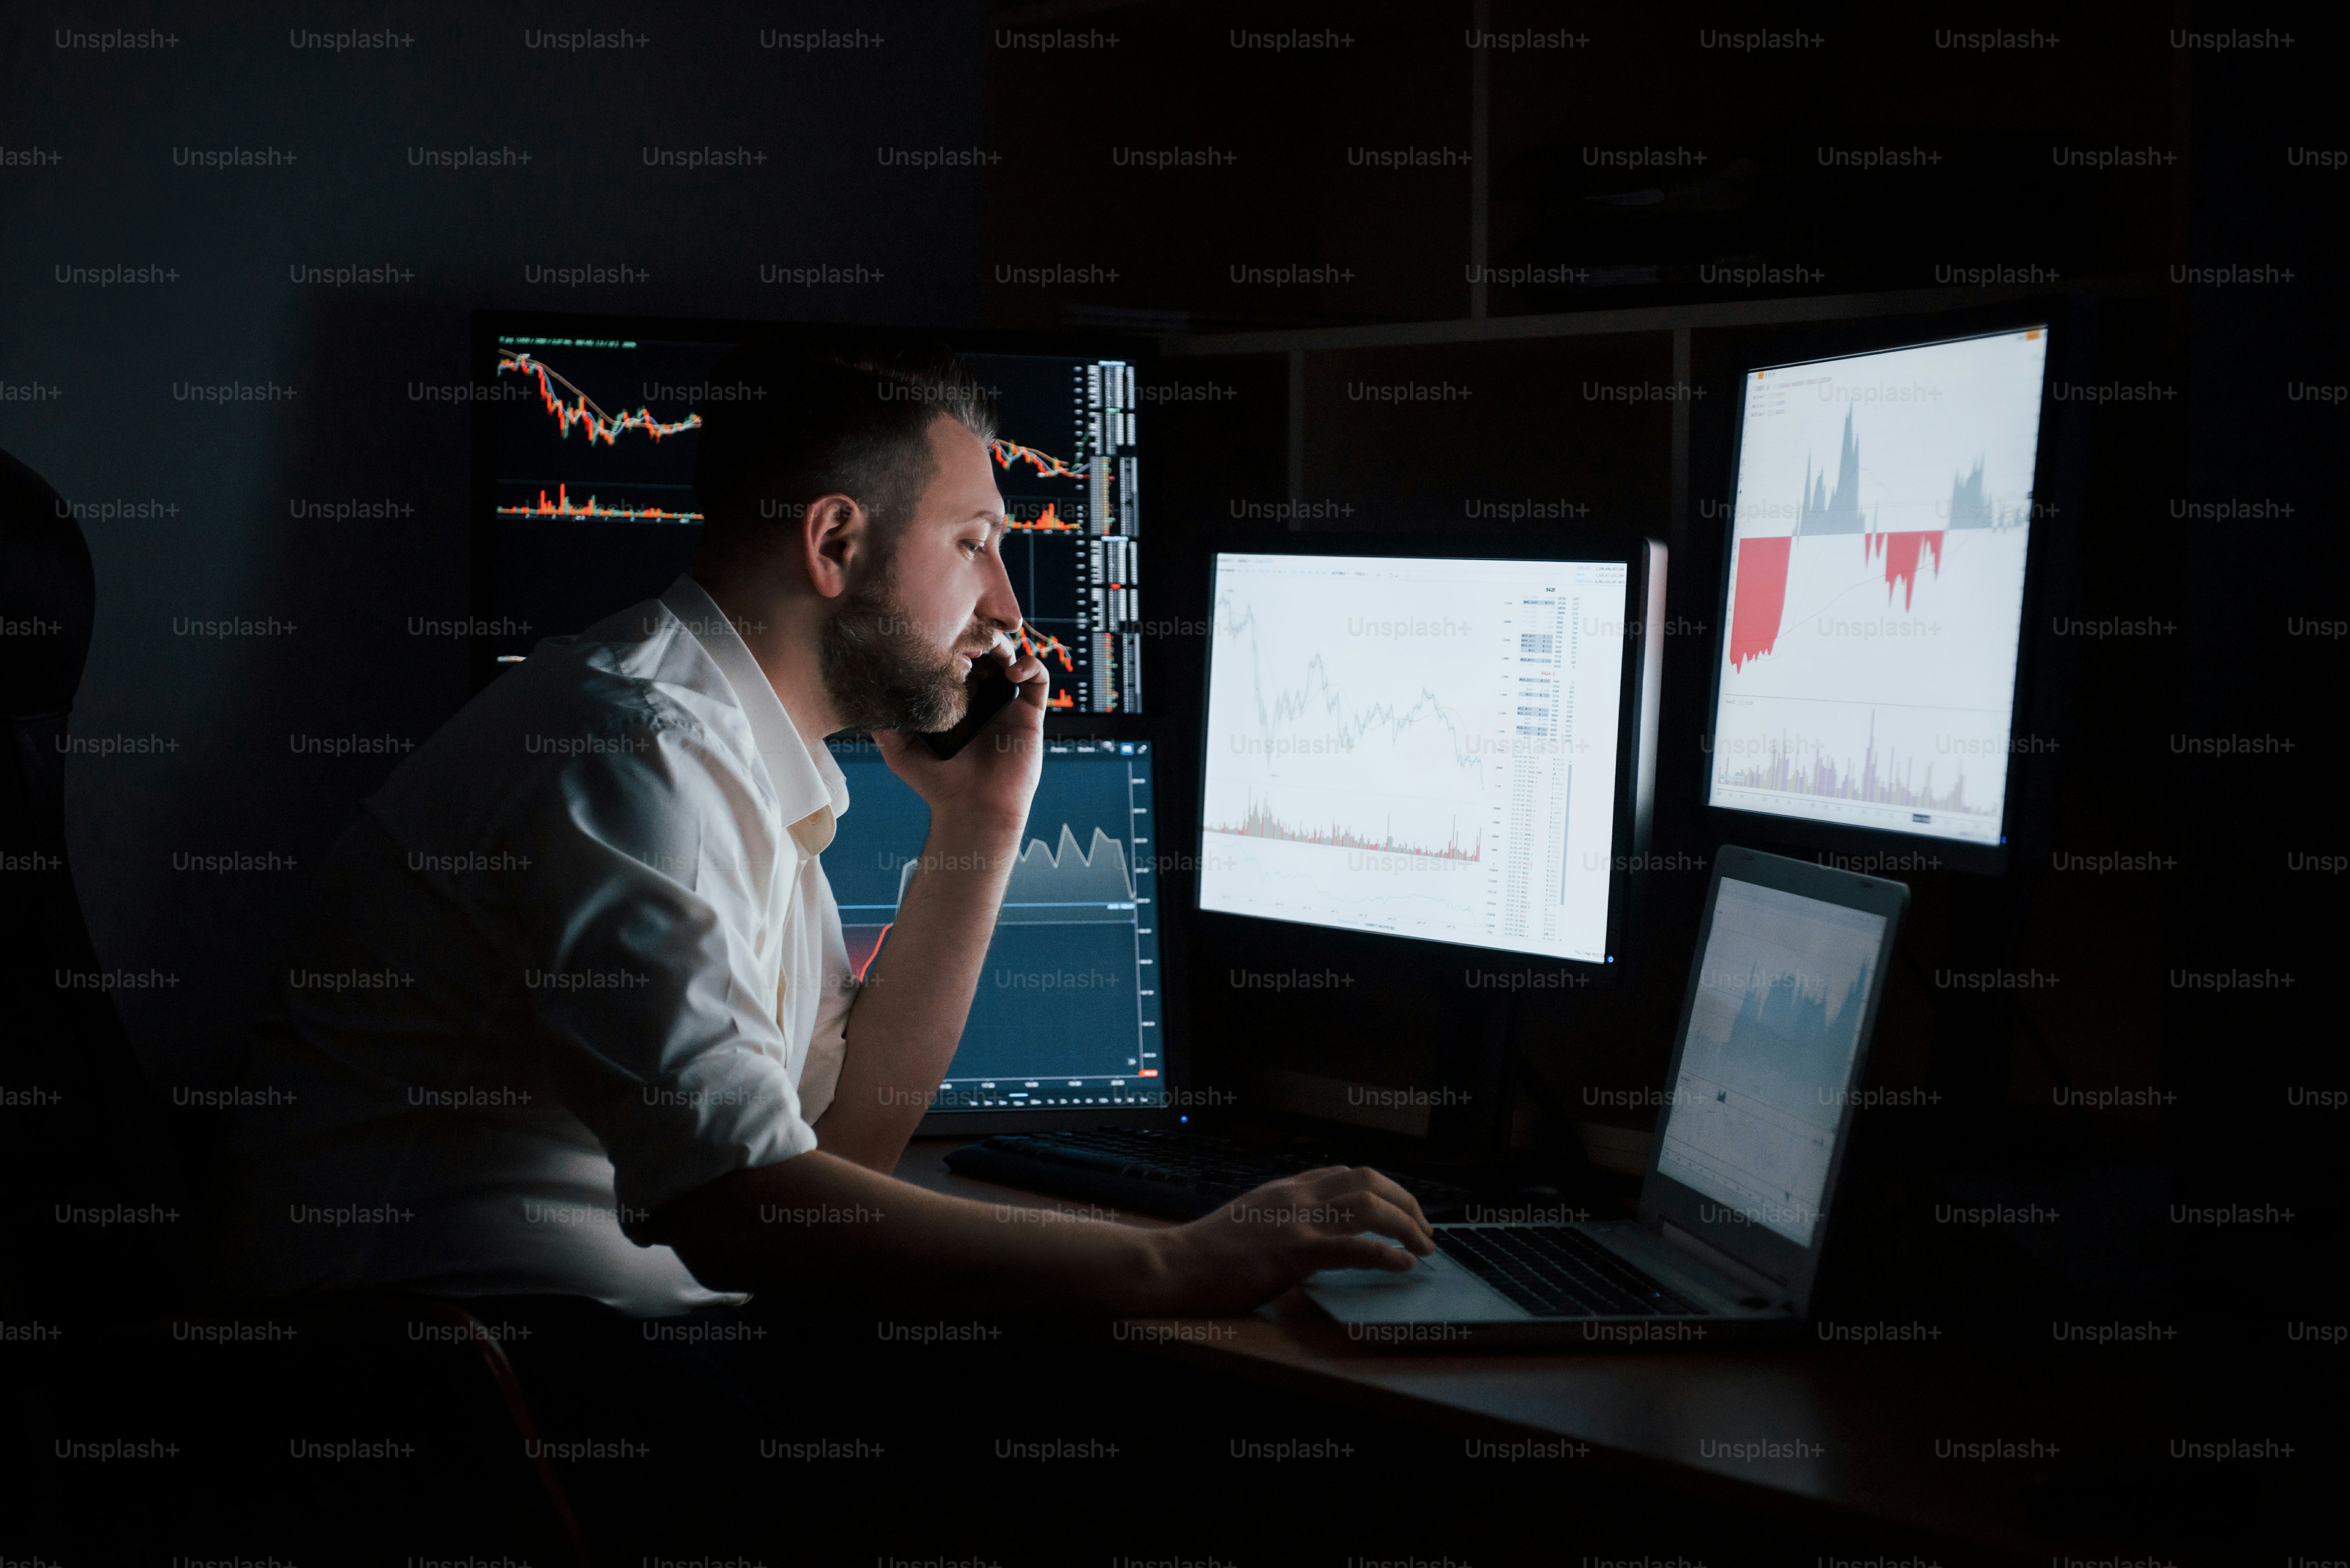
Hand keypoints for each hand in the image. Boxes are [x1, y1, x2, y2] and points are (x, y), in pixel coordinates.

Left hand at [872, 640, 1048, 835]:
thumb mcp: (898, 751)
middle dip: (975, 637)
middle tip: (965, 636)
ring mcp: (1006, 703)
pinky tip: (1012, 672)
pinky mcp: (1030, 713)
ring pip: (1011, 657)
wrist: (973, 809)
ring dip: (1002, 644)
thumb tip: (862, 694)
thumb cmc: (936, 784)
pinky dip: (1031, 664)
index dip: (950, 642)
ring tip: (989, 647)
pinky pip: (1039, 679)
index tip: (939, 637)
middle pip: (982, 651)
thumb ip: (884, 722)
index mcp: (953, 700)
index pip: (954, 658)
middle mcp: (980, 698)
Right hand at [1143, 1166, 1435, 1314]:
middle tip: (1424, 1229)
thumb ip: (1284, 1218)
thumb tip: (1313, 1234)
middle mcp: (1296, 1196)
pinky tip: (1403, 1264)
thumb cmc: (1209, 1252)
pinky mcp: (1293, 1251)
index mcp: (1286, 1188)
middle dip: (1405, 1201)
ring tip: (1422, 1245)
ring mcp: (1296, 1220)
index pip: (1346, 1173)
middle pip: (1368, 1180)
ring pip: (1368, 1205)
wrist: (1175, 1264)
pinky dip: (1386, 1254)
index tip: (1401, 1210)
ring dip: (1404, 1223)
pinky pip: (1353, 1247)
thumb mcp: (1252, 1219)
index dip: (1383, 1190)